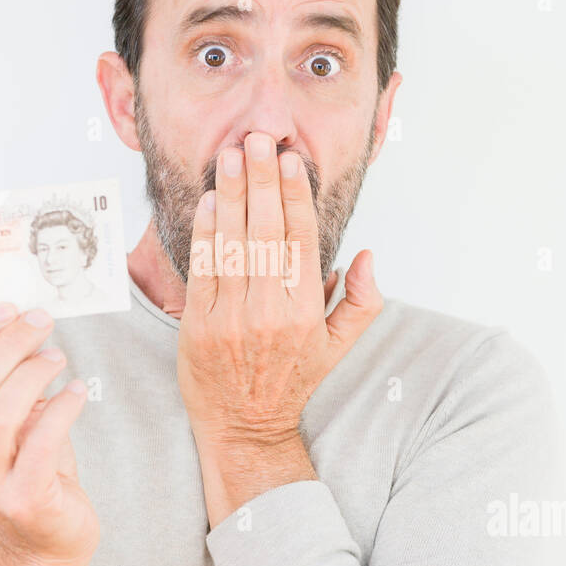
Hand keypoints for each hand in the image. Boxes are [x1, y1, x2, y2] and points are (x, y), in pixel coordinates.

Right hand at [0, 303, 97, 565]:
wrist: (47, 545)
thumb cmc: (31, 473)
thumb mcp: (9, 426)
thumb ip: (5, 386)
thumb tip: (25, 325)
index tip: (5, 308)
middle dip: (9, 341)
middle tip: (41, 320)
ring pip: (0, 411)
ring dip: (33, 373)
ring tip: (58, 356)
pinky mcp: (24, 498)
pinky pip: (40, 442)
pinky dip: (62, 408)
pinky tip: (78, 391)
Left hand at [176, 132, 382, 521]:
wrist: (244, 426)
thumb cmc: (291, 381)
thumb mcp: (337, 346)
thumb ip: (360, 301)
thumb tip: (366, 256)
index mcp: (305, 311)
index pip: (301, 239)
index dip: (295, 195)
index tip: (290, 160)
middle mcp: (269, 310)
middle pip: (266, 231)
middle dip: (262, 180)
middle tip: (258, 140)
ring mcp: (231, 316)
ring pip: (233, 243)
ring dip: (233, 194)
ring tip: (232, 155)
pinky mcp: (199, 323)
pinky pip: (203, 267)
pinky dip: (206, 231)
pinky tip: (210, 200)